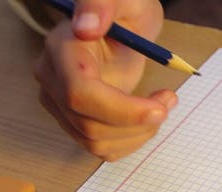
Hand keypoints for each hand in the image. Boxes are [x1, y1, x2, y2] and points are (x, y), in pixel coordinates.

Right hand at [34, 0, 174, 160]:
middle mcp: (52, 80)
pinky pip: (103, 148)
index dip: (122, 110)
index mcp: (62, 49)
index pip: (80, 94)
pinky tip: (147, 117)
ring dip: (139, 133)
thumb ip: (102, 4)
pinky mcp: (75, 121)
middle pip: (89, 125)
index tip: (160, 108)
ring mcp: (60, 103)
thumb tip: (86, 27)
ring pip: (96, 142)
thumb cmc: (124, 9)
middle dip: (138, 122)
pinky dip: (133, 141)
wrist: (121, 25)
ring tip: (162, 105)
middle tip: (169, 100)